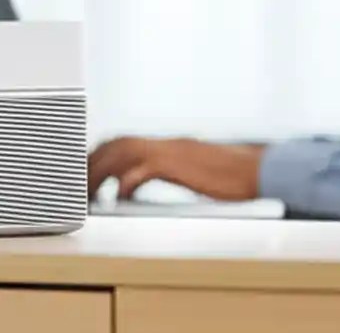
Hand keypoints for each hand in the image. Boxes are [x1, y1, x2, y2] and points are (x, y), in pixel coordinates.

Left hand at [87, 136, 263, 200]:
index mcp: (170, 144)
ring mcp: (172, 151)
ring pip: (121, 153)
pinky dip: (126, 184)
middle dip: (92, 162)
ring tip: (88, 193)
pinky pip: (142, 171)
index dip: (100, 154)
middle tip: (76, 183)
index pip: (124, 141)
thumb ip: (173, 171)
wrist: (263, 171)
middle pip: (115, 143)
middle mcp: (167, 143)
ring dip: (100, 172)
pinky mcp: (179, 166)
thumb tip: (147, 182)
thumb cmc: (236, 175)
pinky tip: (120, 199)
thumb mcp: (197, 171)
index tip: (84, 169)